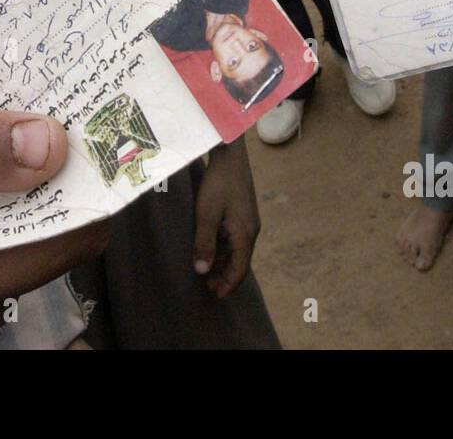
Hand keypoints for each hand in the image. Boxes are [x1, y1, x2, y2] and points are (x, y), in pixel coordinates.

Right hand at [0, 82, 110, 333]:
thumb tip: (49, 141)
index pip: (66, 234)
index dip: (85, 173)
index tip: (87, 104)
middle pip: (64, 211)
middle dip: (63, 143)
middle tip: (54, 75)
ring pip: (48, 195)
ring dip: (39, 136)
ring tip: (20, 80)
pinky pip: (24, 189)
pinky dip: (15, 145)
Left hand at [193, 139, 260, 298]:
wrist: (230, 155)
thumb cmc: (218, 183)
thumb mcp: (206, 214)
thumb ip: (204, 243)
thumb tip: (202, 271)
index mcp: (245, 234)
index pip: (240, 268)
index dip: (228, 284)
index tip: (216, 296)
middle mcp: (250, 230)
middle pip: (240, 261)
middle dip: (226, 276)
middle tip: (209, 289)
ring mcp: (247, 221)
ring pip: (236, 250)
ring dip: (223, 263)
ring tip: (207, 273)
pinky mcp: (242, 213)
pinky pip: (234, 239)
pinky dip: (224, 250)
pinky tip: (211, 250)